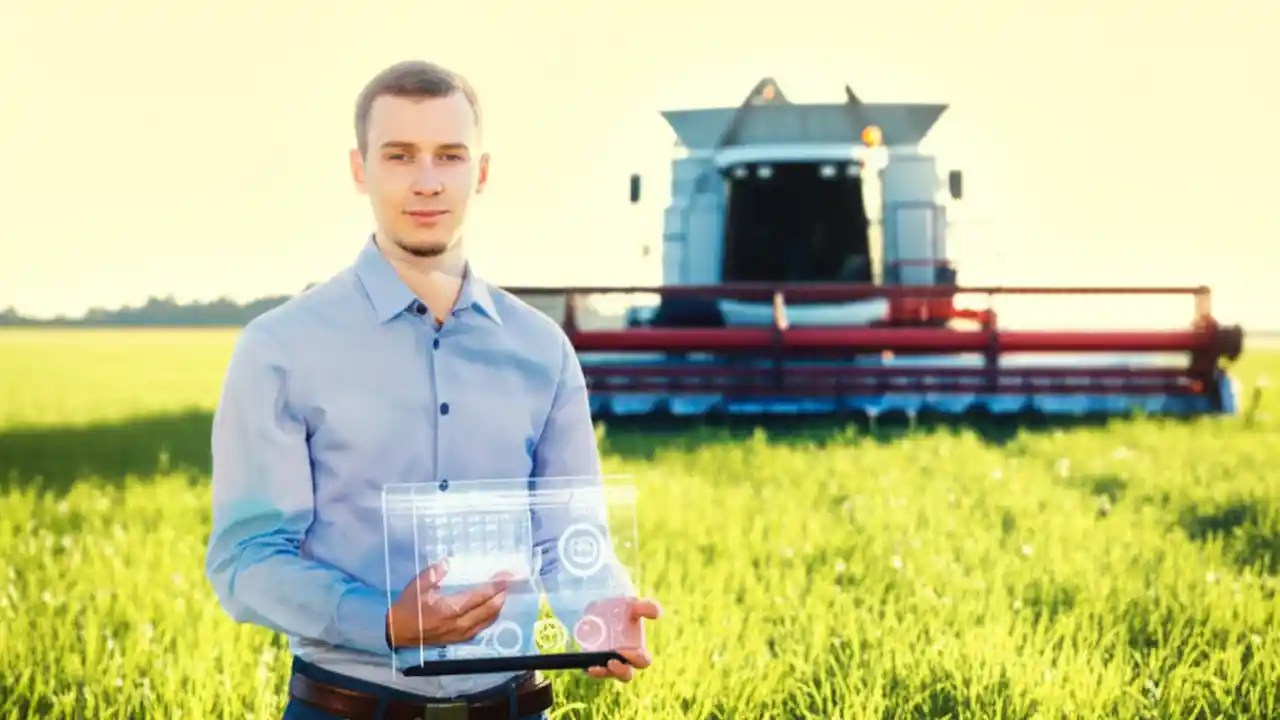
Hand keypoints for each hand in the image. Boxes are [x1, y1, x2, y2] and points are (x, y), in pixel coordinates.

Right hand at [385, 558, 513, 647]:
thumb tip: (447, 563)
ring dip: (498, 606)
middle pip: (489, 609)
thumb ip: (432, 575)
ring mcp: (461, 633)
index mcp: (450, 609)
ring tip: (504, 592)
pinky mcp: (459, 639)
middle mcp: (460, 623)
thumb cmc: (407, 609)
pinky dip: (491, 617)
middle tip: (510, 580)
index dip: (495, 585)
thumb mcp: (415, 588)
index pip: (480, 596)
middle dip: (502, 594)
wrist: (397, 634)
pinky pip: (481, 627)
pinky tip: (493, 609)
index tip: (506, 574)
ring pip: (488, 620)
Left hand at [584, 597, 661, 682]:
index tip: (625, 651)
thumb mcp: (632, 605)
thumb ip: (645, 607)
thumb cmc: (620, 610)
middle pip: (627, 675)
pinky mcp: (595, 663)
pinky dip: (593, 672)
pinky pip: (596, 673)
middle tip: (611, 661)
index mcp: (637, 650)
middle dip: (621, 670)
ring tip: (597, 666)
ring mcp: (609, 664)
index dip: (637, 659)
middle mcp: (624, 661)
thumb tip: (657, 614)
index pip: (643, 661)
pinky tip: (588, 667)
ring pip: (610, 676)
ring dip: (605, 673)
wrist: (598, 608)